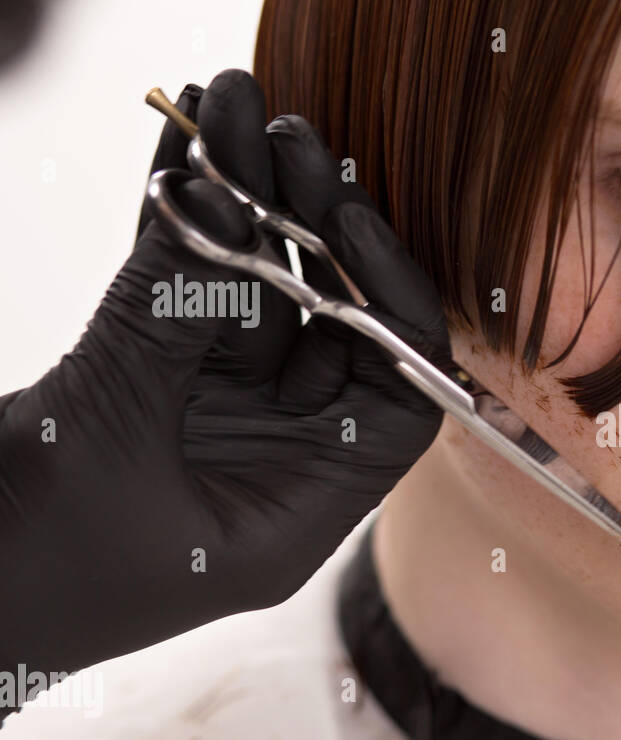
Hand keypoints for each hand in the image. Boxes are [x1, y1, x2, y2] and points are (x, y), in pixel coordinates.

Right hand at [0, 69, 449, 681]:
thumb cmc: (26, 566)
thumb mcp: (110, 433)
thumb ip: (170, 318)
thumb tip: (217, 202)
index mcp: (300, 510)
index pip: (399, 399)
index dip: (393, 305)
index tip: (353, 220)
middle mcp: (276, 460)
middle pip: (330, 330)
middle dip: (314, 227)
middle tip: (289, 135)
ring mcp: (216, 419)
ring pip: (256, 296)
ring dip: (248, 203)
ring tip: (232, 107)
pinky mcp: (154, 386)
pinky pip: (186, 291)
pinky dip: (183, 221)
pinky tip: (183, 145)